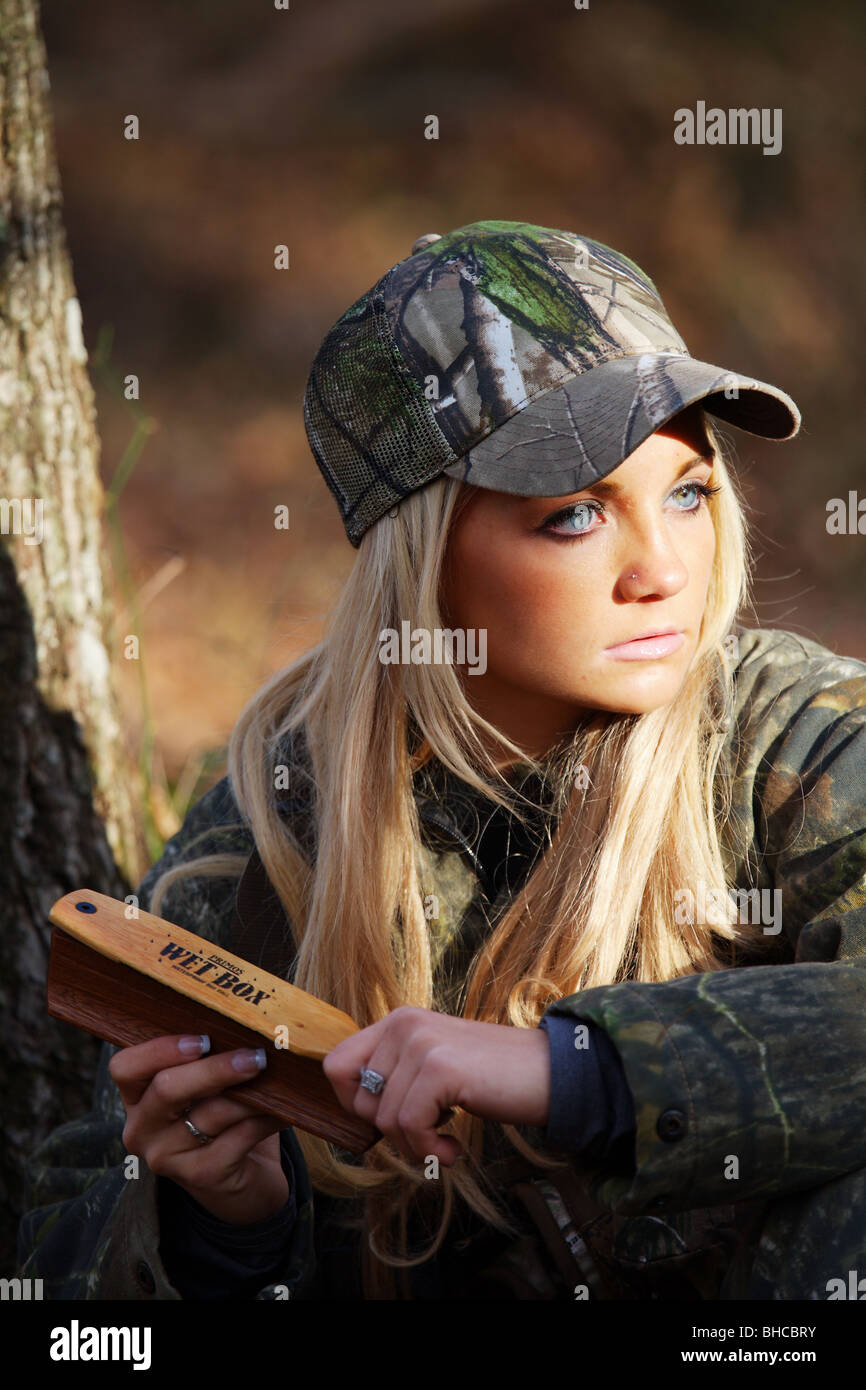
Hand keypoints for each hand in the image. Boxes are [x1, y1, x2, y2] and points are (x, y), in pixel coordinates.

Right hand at [109, 1035, 289, 1224]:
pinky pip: (238, 1138)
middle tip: (255, 1057)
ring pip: (210, 1113)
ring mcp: (168, 1157)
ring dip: (249, 1095)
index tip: (203, 1038)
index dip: (160, 1049)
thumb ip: (208, 1059)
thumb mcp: (206, 1089)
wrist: (243, 1181)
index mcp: (137, 1098)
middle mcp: (142, 1129)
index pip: (124, 1068)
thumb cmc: (223, 1120)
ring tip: (278, 1081)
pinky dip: (265, 1120)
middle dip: (215, 1068)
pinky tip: (284, 1111)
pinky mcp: (202, 1176)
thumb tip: (242, 1024)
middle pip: (167, 1088)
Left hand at [322, 1006, 550, 1166]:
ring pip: (383, 1120)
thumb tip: (353, 1107)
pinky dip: (428, 1149)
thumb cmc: (493, 1079)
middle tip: (429, 1133)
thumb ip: (396, 1075)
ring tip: (447, 1142)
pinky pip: (407, 1126)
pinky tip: (454, 1147)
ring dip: (415, 1146)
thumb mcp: (434, 1066)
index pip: (336, 1065)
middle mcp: (403, 1023)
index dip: (353, 1104)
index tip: (393, 1120)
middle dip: (390, 1132)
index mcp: (399, 1021)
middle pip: (357, 1100)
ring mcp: (420, 1042)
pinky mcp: (439, 1067)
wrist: (551, 1074)